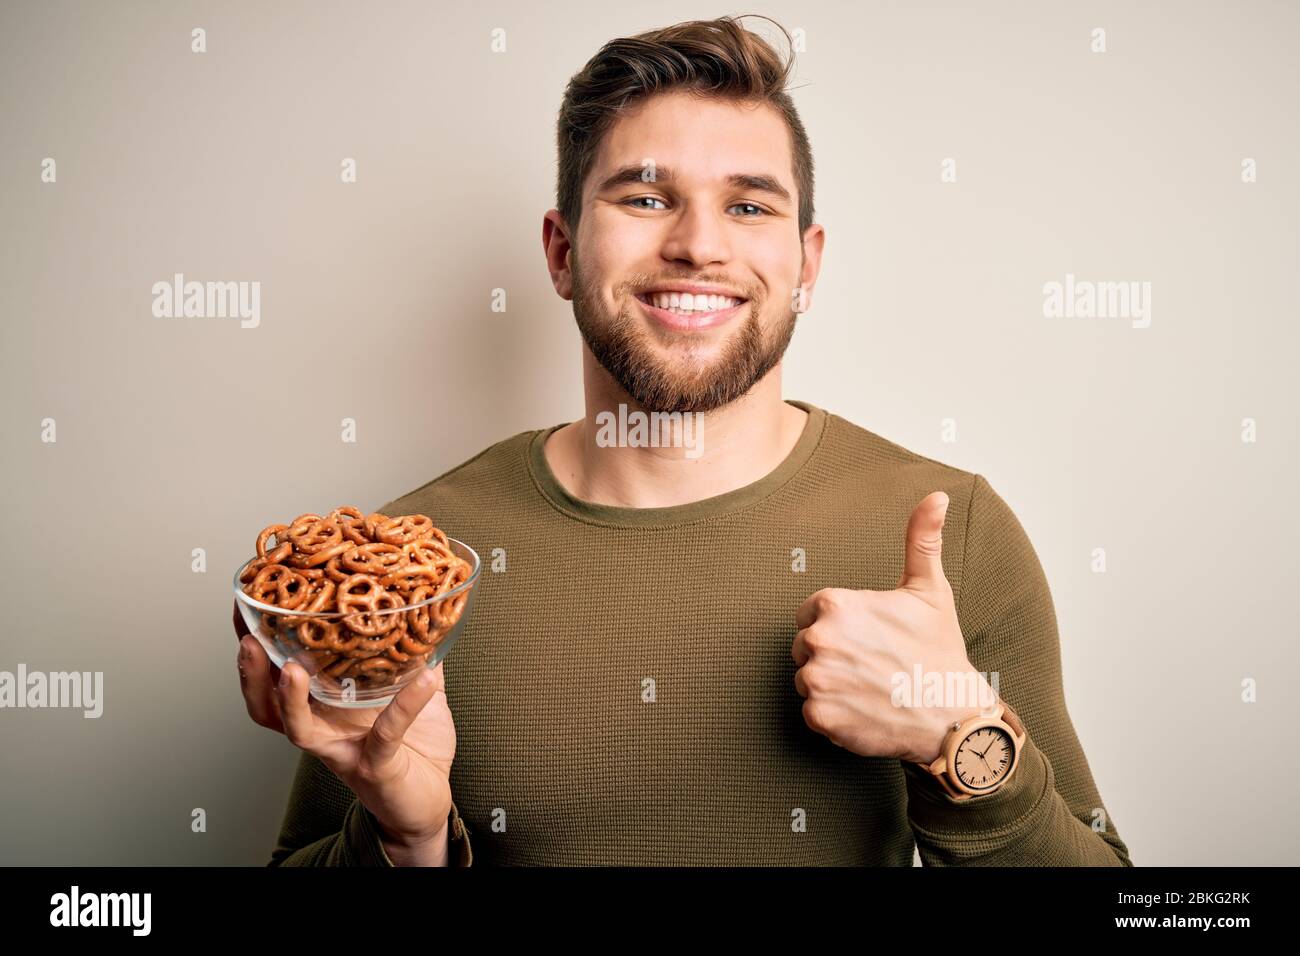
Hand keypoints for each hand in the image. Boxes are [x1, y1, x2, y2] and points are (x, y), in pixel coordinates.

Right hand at [234, 602, 456, 863]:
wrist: (427, 801)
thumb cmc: (412, 746)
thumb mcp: (406, 689)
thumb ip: (408, 655)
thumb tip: (421, 610)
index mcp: (324, 705)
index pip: (278, 673)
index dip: (259, 645)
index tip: (247, 605)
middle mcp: (324, 728)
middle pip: (267, 705)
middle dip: (253, 674)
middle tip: (249, 640)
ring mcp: (344, 749)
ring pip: (300, 729)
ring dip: (290, 700)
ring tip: (293, 669)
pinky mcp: (375, 767)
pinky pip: (385, 734)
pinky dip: (404, 706)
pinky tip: (423, 679)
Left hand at [791, 492, 993, 764]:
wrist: (952, 716)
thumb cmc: (939, 650)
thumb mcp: (930, 590)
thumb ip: (921, 539)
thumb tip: (938, 496)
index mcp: (835, 604)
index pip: (811, 614)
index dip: (840, 626)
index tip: (869, 638)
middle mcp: (820, 639)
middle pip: (805, 647)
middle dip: (833, 655)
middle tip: (873, 665)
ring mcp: (818, 680)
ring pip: (808, 679)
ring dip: (833, 686)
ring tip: (870, 687)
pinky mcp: (820, 716)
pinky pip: (813, 712)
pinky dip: (835, 715)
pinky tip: (866, 709)